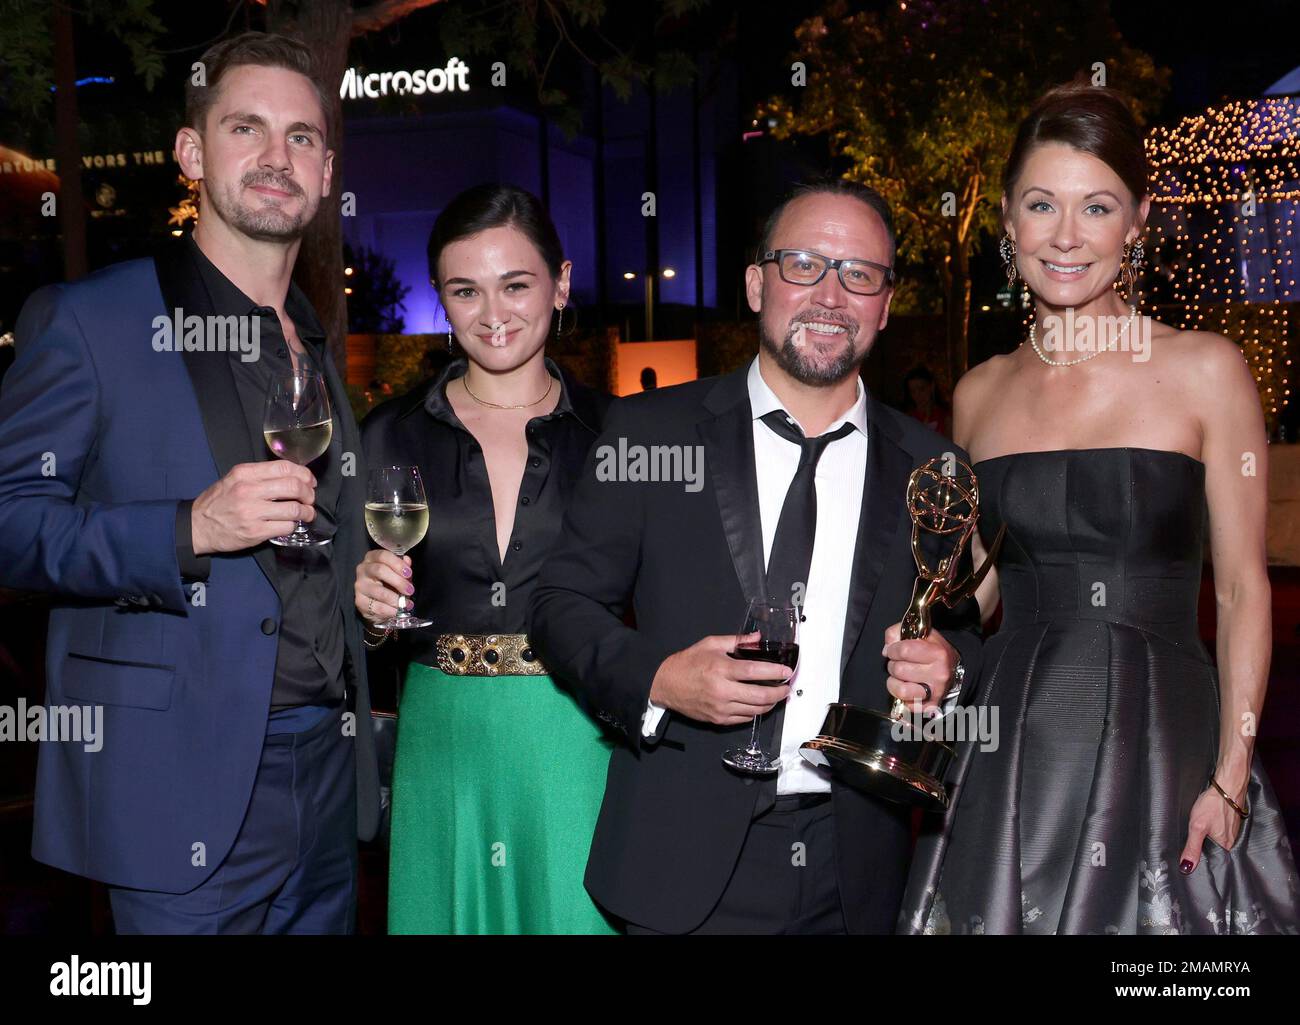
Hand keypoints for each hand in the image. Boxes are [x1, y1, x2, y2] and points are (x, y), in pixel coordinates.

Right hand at [191, 461, 316, 554]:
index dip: (304, 474)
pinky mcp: (255, 532)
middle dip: (309, 493)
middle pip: (294, 487)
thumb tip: (292, 476)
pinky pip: (286, 527)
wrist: (197, 526)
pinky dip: (293, 525)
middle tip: (310, 498)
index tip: (310, 481)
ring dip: (306, 512)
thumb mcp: (234, 479)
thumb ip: (260, 475)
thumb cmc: (219, 501)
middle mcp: (249, 490)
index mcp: (245, 473)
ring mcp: (252, 512)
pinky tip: (291, 524)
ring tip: (307, 513)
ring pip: (294, 509)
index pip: (285, 467)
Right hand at [354, 549, 412, 623]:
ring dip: (396, 599)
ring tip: (406, 604)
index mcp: (372, 558)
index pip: (383, 556)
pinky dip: (390, 610)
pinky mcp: (359, 602)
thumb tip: (407, 560)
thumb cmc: (388, 583)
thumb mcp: (398, 573)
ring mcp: (359, 586)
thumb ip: (403, 567)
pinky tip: (397, 611)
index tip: (408, 573)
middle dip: (398, 581)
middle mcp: (363, 569)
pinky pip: (377, 607)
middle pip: (380, 570)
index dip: (397, 564)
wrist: (376, 604)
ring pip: (379, 591)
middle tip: (410, 590)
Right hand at [649, 632, 791, 725]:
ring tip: (776, 696)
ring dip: (770, 704)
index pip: (755, 672)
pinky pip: (744, 719)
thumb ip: (736, 641)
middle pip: (760, 696)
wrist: (665, 684)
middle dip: (779, 692)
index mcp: (721, 669)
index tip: (787, 671)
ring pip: (755, 710)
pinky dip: (755, 712)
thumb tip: (757, 638)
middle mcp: (722, 690)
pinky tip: (758, 705)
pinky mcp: (718, 719)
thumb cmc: (687, 663)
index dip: (775, 672)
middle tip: (786, 687)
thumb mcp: (710, 644)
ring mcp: (720, 708)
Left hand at [882, 622, 958, 713]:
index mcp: (937, 653)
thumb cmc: (933, 650)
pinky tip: (907, 687)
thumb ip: (897, 633)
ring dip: (895, 682)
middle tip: (900, 663)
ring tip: (901, 676)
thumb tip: (886, 649)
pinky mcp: (930, 705)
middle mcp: (939, 674)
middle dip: (893, 665)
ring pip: (901, 690)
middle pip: (899, 670)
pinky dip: (902, 697)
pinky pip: (906, 705)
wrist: (952, 667)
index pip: (904, 651)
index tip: (894, 650)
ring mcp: (935, 691)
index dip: (893, 649)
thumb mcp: (919, 633)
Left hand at [1179, 777, 1245, 873]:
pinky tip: (1204, 826)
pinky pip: (1218, 830)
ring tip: (1193, 838)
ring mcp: (1232, 830)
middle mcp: (1231, 841)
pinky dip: (1210, 829)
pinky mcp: (1230, 821)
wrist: (1227, 785)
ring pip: (1215, 840)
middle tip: (1187, 850)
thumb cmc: (1213, 805)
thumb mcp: (1197, 827)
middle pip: (1213, 850)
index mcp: (1226, 846)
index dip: (1200, 862)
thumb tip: (1186, 868)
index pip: (1212, 861)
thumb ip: (1192, 847)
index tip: (1188, 863)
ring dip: (1206, 839)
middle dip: (1201, 850)